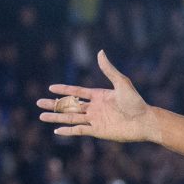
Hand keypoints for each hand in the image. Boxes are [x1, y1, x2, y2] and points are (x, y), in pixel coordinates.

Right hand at [38, 51, 155, 141]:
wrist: (144, 121)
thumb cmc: (135, 101)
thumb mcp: (121, 82)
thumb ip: (108, 69)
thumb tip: (100, 52)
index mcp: (98, 95)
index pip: (76, 92)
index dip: (63, 90)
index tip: (50, 88)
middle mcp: (94, 108)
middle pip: (70, 105)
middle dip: (54, 104)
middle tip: (39, 103)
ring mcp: (95, 120)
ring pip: (70, 118)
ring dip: (56, 117)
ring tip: (41, 116)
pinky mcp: (97, 131)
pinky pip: (79, 131)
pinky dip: (68, 130)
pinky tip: (56, 130)